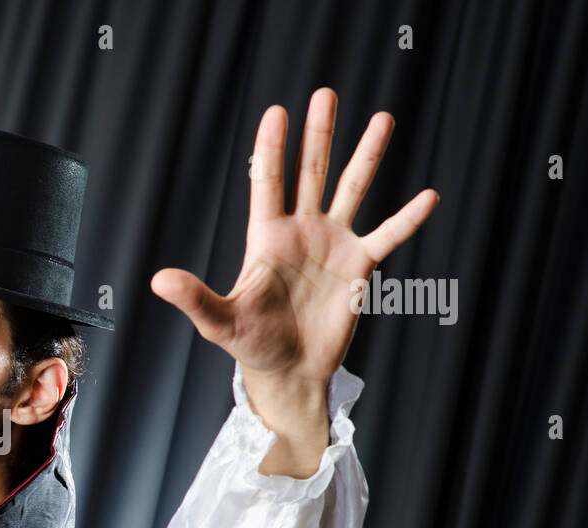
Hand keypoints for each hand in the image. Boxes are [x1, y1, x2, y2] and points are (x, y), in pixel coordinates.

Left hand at [150, 87, 438, 386]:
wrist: (289, 371)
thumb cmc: (251, 345)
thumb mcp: (219, 321)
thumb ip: (194, 298)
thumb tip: (158, 280)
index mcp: (266, 237)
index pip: (268, 182)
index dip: (271, 148)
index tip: (277, 111)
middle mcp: (301, 231)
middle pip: (310, 172)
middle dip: (319, 135)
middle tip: (325, 95)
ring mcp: (332, 244)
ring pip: (352, 189)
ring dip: (367, 155)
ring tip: (382, 117)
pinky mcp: (358, 267)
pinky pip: (387, 236)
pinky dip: (407, 219)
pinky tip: (428, 197)